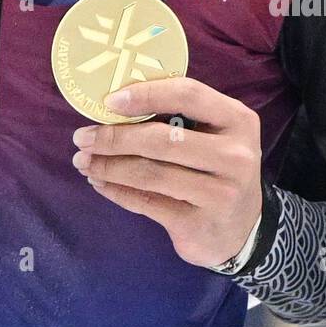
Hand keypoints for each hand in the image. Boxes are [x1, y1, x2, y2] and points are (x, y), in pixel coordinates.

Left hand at [71, 75, 262, 268]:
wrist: (243, 231)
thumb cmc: (217, 169)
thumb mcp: (215, 135)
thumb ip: (180, 116)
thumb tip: (115, 104)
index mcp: (238, 120)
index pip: (187, 95)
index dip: (145, 94)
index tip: (109, 101)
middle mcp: (235, 156)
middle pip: (161, 139)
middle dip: (114, 137)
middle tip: (81, 137)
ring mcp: (219, 194)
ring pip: (149, 173)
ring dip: (109, 166)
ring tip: (84, 161)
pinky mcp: (198, 224)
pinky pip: (146, 202)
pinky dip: (116, 190)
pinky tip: (100, 182)